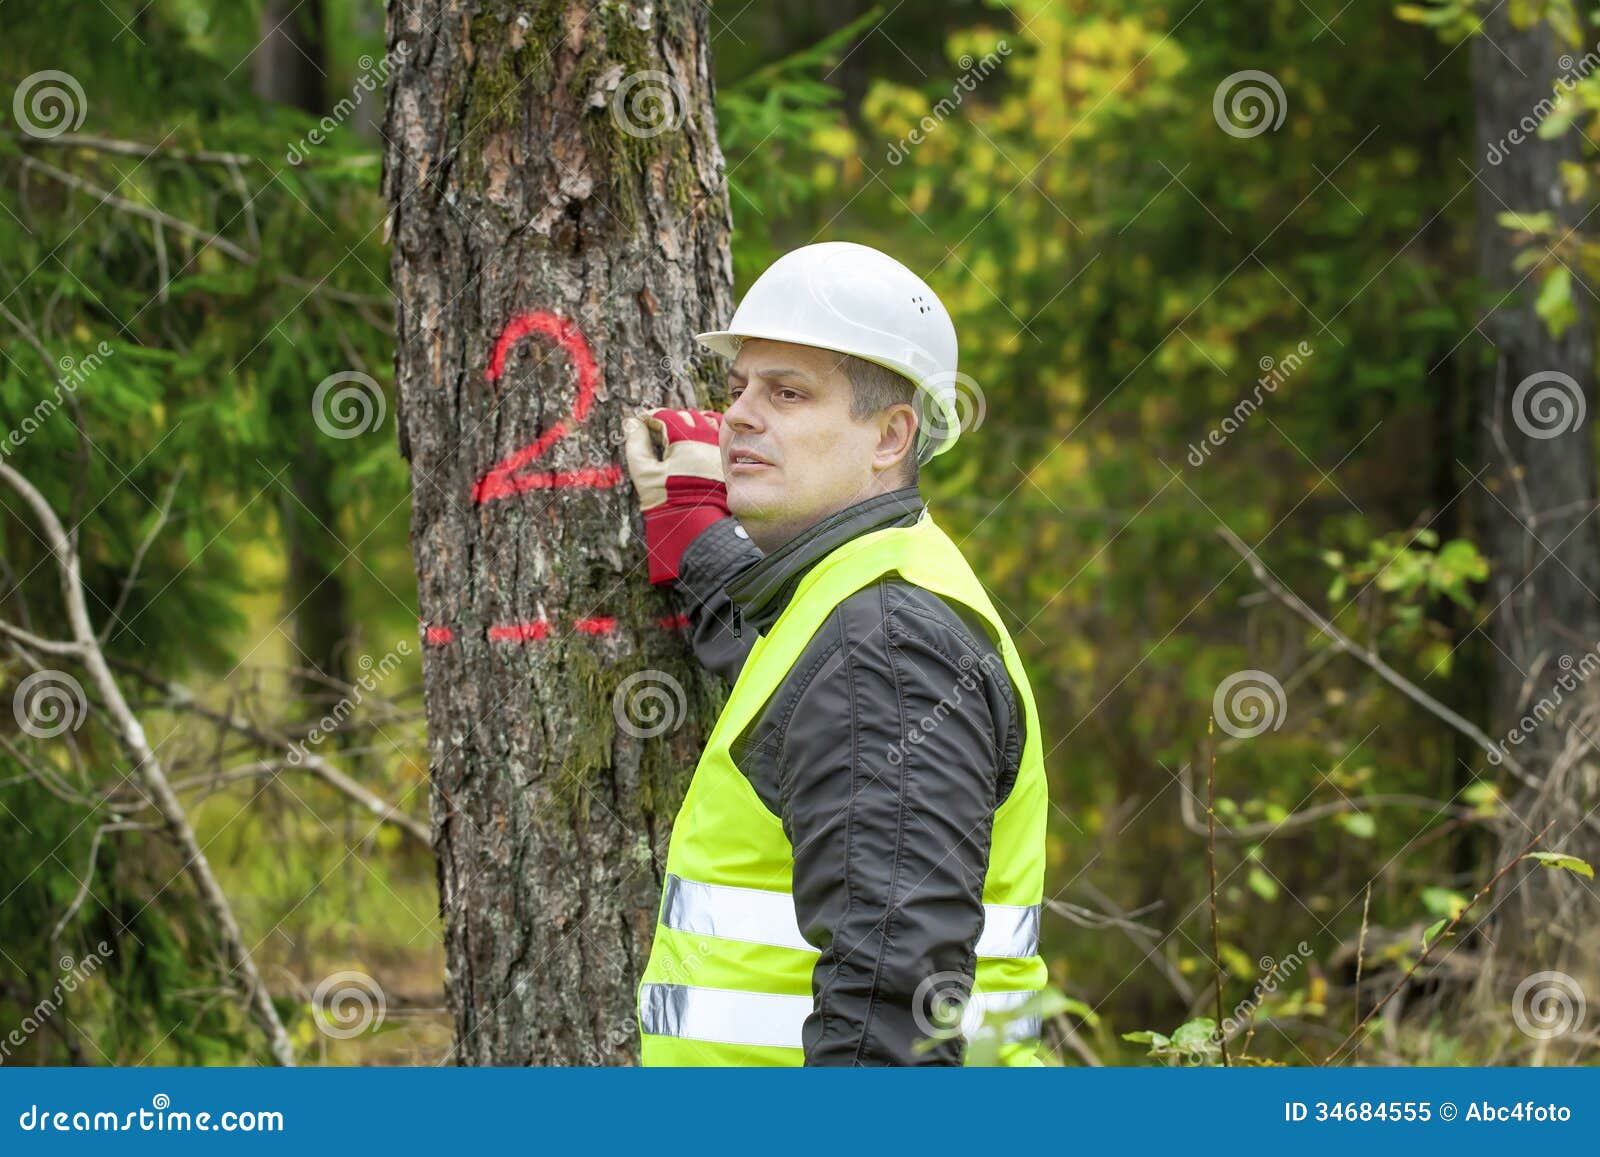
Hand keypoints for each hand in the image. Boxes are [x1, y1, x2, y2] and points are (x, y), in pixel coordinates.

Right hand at [621, 408, 729, 584]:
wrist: (697, 521)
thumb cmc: (668, 498)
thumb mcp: (644, 472)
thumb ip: (636, 444)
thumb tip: (632, 423)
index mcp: (684, 439)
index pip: (664, 415)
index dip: (649, 416)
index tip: (640, 422)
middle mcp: (705, 438)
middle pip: (683, 415)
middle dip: (667, 420)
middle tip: (654, 430)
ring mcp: (717, 445)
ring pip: (703, 419)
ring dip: (687, 421)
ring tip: (674, 433)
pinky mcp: (724, 455)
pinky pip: (717, 431)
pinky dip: (705, 428)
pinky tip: (695, 438)